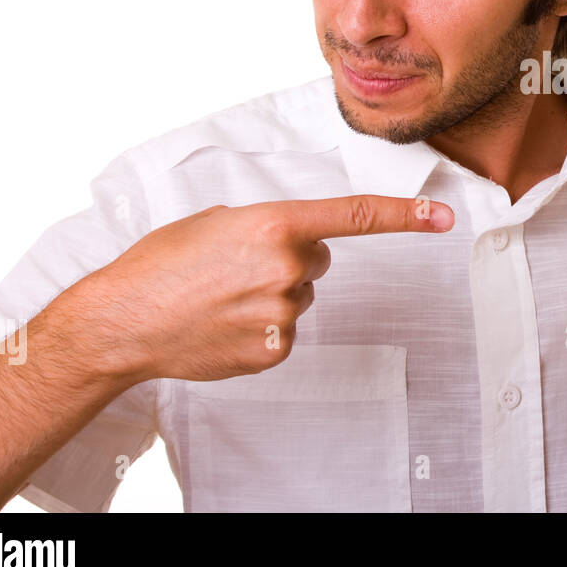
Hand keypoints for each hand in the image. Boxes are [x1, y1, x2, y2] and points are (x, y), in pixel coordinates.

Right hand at [65, 194, 453, 383]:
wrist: (123, 321)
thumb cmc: (162, 264)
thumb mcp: (217, 222)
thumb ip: (269, 225)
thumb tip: (299, 242)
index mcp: (274, 224)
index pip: (355, 217)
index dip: (405, 216)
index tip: (443, 216)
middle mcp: (287, 267)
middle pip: (319, 259)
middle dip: (288, 259)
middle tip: (235, 268)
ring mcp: (283, 313)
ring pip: (300, 296)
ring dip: (270, 294)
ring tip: (220, 298)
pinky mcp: (274, 350)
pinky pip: (285, 331)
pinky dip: (261, 327)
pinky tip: (224, 324)